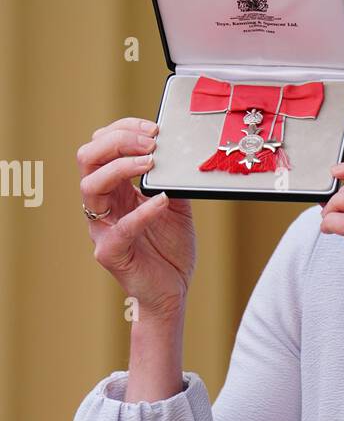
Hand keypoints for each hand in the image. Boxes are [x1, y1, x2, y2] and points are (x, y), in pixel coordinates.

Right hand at [77, 118, 195, 320]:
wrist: (172, 292)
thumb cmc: (170, 250)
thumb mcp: (176, 206)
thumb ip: (171, 181)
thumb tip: (179, 153)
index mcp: (115, 189)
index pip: (102, 146)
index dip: (124, 130)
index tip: (154, 128)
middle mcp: (103, 204)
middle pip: (87, 158)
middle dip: (117, 142)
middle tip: (150, 142)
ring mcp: (102, 228)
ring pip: (91, 186)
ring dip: (120, 168)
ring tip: (151, 163)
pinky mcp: (110, 253)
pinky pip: (120, 228)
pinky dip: (142, 211)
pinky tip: (161, 201)